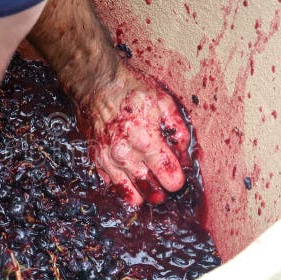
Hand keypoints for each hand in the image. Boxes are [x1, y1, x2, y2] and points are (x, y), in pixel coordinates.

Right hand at [79, 60, 189, 205]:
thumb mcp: (164, 102)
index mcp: (146, 139)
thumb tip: (184, 152)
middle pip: (150, 189)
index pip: (168, 174)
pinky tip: (131, 182)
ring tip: (150, 192)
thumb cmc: (131, 90)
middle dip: (161, 192)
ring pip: (129, 192)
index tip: (179, 179)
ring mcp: (108, 158)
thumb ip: (178, 129)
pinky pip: (111, 183)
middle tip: (166, 188)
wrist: (96, 84)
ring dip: (143, 195)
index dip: (176, 181)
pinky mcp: (97, 159)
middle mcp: (126, 153)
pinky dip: (123, 186)